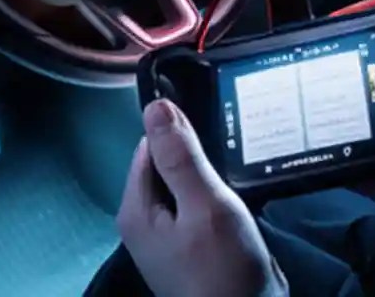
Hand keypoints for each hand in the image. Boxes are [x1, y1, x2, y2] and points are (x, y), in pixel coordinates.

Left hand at [117, 100, 287, 296]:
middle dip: (198, 156)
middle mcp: (145, 221)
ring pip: (186, 185)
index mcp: (136, 209)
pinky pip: (199, 206)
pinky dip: (217, 197)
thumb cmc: (223, 268)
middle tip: (230, 157)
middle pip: (167, 165)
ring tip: (236, 178)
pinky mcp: (192, 245)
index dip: (180, 133)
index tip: (214, 131)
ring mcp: (168, 236)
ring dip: (210, 177)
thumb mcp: (205, 205)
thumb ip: (180, 157)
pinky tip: (238, 198)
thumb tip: (155, 106)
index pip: (149, 147)